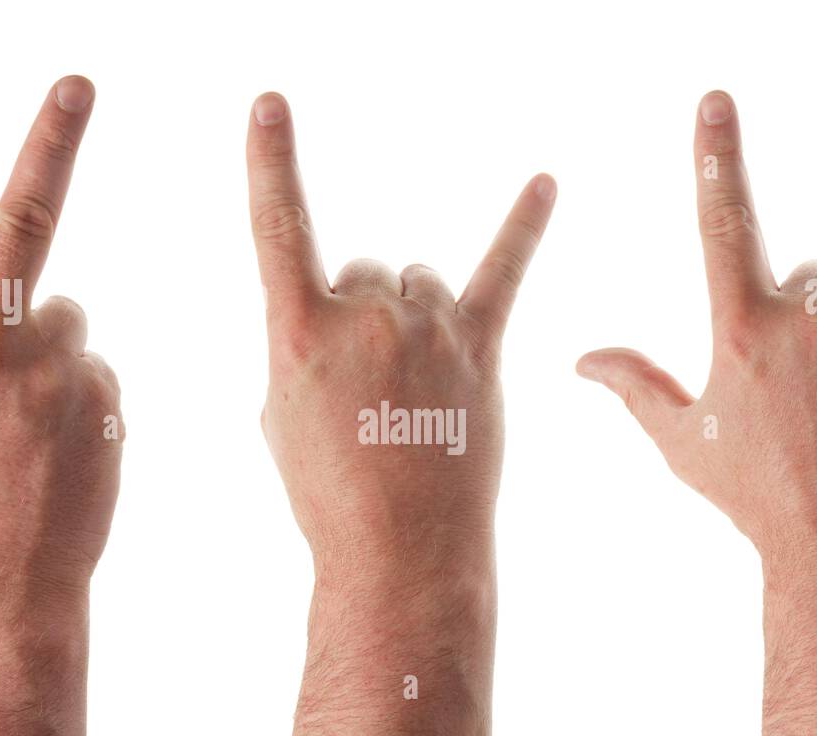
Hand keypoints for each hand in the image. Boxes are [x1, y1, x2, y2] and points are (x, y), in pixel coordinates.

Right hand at [249, 92, 554, 576]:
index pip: (279, 228)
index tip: (269, 104)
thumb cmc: (328, 491)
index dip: (271, 163)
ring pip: (416, 281)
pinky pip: (503, 271)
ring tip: (409, 388)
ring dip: (409, 316)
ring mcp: (429, 331)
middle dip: (358, 317)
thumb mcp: (282, 414)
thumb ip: (304, 345)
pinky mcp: (480, 350)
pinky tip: (547, 182)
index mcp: (302, 333)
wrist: (401, 551)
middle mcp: (369, 318)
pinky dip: (524, 224)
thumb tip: (343, 315)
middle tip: (365, 394)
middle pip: (363, 273)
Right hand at [577, 91, 816, 735]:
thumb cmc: (755, 498)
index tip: (715, 101)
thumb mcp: (681, 443)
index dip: (716, 158)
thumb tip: (579, 358)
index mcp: (740, 330)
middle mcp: (805, 315)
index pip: (721, 225)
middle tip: (801, 392)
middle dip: (796, 313)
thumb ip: (633, 386)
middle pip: (802, 268)